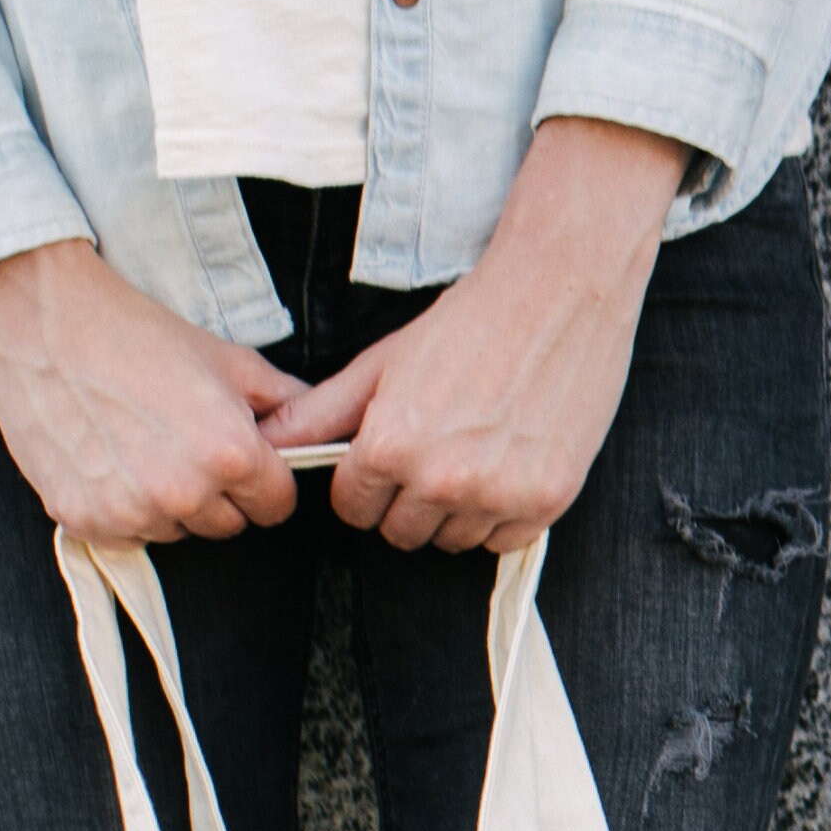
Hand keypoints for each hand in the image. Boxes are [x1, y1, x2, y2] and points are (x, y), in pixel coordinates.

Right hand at [0, 240, 306, 540]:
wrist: (44, 323)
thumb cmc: (135, 334)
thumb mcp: (224, 358)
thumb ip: (281, 402)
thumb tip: (318, 426)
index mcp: (230, 455)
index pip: (276, 506)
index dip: (264, 482)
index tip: (243, 460)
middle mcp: (185, 494)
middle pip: (228, 526)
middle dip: (217, 494)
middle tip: (183, 442)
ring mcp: (134, 513)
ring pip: (177, 532)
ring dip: (169, 504)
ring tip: (140, 444)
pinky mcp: (88, 522)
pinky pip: (128, 535)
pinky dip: (124, 509)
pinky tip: (108, 459)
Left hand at [257, 118, 687, 552]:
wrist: (560, 289)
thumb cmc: (472, 320)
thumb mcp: (384, 362)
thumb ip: (324, 412)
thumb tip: (270, 439)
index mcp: (391, 446)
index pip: (354, 508)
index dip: (366, 483)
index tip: (389, 457)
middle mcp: (440, 480)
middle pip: (400, 533)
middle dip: (408, 500)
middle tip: (435, 449)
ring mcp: (495, 495)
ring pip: (451, 541)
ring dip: (455, 510)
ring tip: (474, 451)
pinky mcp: (544, 502)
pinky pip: (502, 541)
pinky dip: (501, 514)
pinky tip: (507, 465)